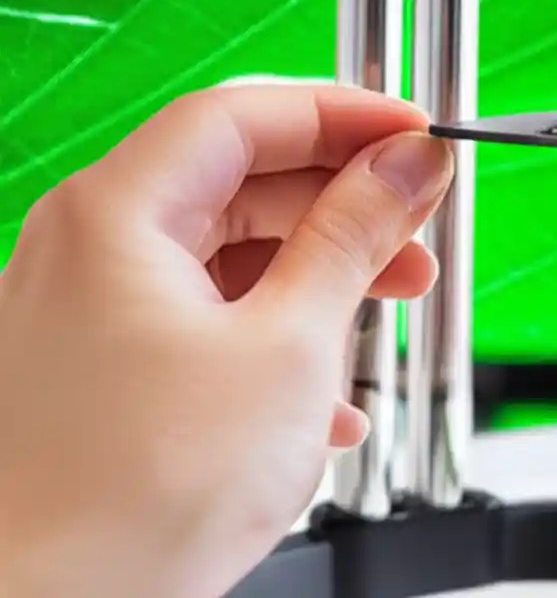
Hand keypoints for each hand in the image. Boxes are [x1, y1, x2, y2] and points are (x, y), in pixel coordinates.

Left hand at [0, 85, 452, 596]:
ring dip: (318, 281)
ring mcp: (88, 316)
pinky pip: (205, 322)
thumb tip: (403, 167)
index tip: (412, 136)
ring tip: (383, 319)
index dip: (342, 116)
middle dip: (341, 207)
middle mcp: (88, 252)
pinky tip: (327, 396)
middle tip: (414, 233)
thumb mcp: (290, 345)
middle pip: (238, 184)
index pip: (243, 116)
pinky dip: (275, 338)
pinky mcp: (104, 376)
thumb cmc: (139, 495)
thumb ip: (354, 238)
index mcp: (117, 217)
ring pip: (228, 258)